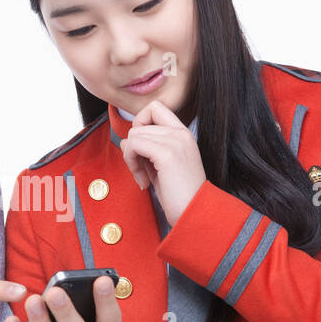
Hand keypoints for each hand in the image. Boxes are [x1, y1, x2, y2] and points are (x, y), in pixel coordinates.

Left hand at [120, 99, 206, 223]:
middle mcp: (181, 133)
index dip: (141, 123)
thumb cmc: (179, 196)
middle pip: (139, 124)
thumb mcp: (162, 166)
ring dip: (131, 157)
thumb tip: (126, 141)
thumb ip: (147, 149)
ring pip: (133, 135)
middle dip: (133, 148)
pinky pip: (133, 145)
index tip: (142, 148)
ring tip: (143, 177)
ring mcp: (175, 141)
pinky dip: (131, 162)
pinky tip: (142, 180)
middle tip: (140, 171)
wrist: (195, 213)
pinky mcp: (167, 154)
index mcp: (183, 133)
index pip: (155, 108)